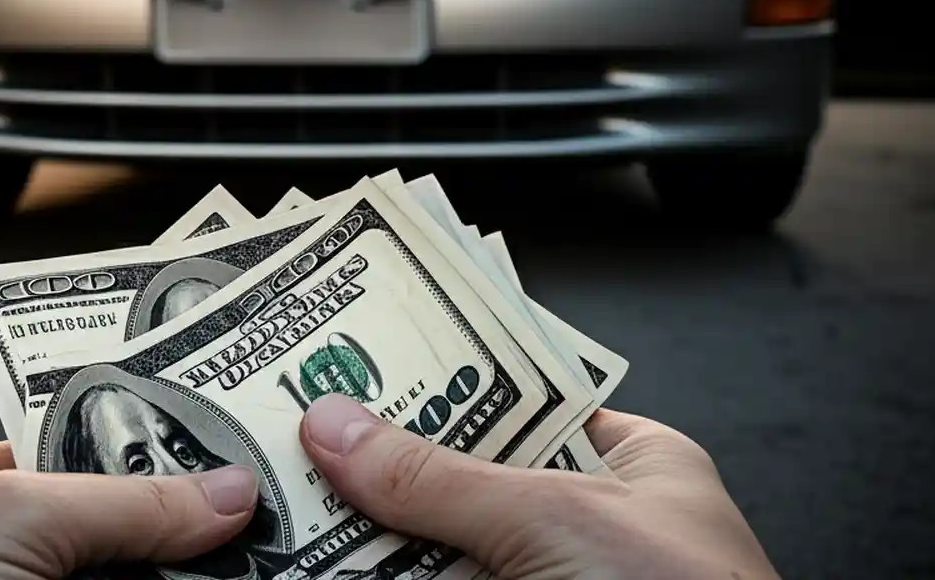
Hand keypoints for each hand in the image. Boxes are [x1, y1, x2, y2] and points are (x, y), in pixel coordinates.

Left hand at [0, 441, 259, 579]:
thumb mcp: (12, 516)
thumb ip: (124, 499)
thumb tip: (228, 491)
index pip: (89, 447)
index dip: (161, 440)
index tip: (236, 440)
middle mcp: (11, 554)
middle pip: (128, 523)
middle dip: (196, 518)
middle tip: (274, 504)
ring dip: (204, 568)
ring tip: (277, 551)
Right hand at [300, 394, 778, 579]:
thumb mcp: (556, 519)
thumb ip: (442, 478)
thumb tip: (342, 430)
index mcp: (632, 465)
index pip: (518, 401)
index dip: (441, 385)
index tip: (361, 374)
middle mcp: (592, 526)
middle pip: (470, 481)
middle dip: (394, 471)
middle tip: (310, 443)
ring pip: (448, 551)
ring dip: (381, 539)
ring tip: (302, 508)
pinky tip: (335, 566)